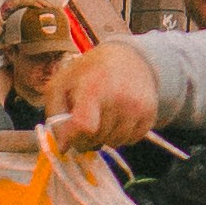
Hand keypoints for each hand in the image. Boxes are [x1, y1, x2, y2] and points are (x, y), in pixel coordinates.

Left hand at [45, 34, 161, 152]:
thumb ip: (55, 115)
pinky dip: (122, 135)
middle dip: (86, 137)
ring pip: (114, 142)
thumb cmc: (88, 72)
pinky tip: (118, 118)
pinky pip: (131, 140)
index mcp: (94, 88)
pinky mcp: (150, 113)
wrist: (128, 57)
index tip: (71, 130)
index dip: (74, 136)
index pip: (84, 127)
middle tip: (86, 121)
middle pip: (97, 138)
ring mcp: (137, 107)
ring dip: (105, 137)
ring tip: (102, 117)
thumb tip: (63, 147)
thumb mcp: (61, 84)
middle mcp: (119, 98)